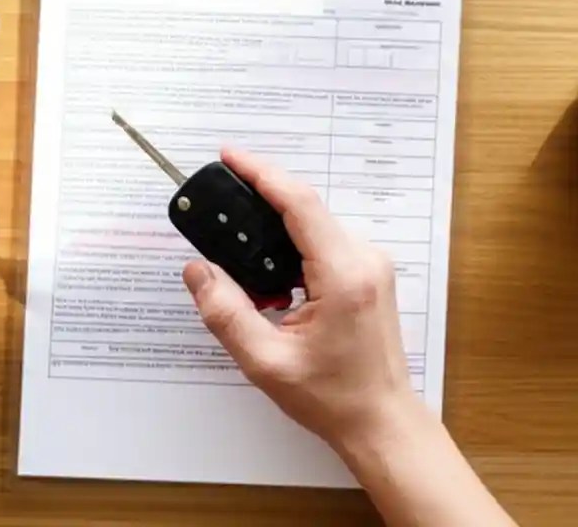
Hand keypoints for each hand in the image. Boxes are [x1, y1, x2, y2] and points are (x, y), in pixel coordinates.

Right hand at [182, 148, 420, 450]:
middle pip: (305, 209)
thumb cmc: (333, 397)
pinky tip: (272, 282)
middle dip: (259, 203)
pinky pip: (325, 243)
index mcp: (343, 275)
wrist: (380, 420)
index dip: (261, 173)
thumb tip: (197, 271)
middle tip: (218, 209)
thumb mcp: (265, 361)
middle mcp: (364, 260)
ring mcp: (371, 265)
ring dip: (276, 233)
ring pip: (313, 226)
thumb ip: (225, 312)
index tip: (229, 156)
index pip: (299, 203)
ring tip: (242, 263)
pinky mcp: (370, 274)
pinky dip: (294, 250)